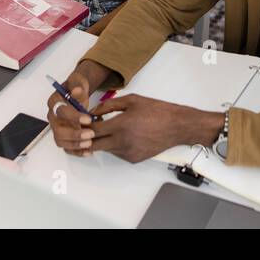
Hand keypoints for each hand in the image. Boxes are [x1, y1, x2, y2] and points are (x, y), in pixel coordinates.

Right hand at [46, 67, 97, 156]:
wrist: (77, 92)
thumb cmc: (76, 87)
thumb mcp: (78, 81)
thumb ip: (77, 85)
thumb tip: (77, 91)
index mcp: (54, 102)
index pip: (61, 111)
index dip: (74, 117)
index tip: (88, 119)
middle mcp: (53, 117)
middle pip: (58, 130)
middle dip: (74, 134)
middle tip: (90, 134)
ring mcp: (57, 128)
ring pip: (61, 141)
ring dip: (75, 145)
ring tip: (90, 144)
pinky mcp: (63, 136)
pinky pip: (67, 147)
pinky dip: (77, 152)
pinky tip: (88, 152)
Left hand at [89, 95, 221, 164]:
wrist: (177, 126)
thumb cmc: (156, 110)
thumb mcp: (132, 100)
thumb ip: (109, 105)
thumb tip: (93, 111)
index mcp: (120, 126)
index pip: (93, 130)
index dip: (84, 126)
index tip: (82, 121)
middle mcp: (122, 142)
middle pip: (94, 145)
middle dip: (88, 138)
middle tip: (88, 130)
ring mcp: (128, 153)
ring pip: (106, 149)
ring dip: (104, 140)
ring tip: (112, 128)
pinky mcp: (134, 159)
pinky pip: (118, 153)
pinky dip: (116, 145)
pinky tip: (126, 135)